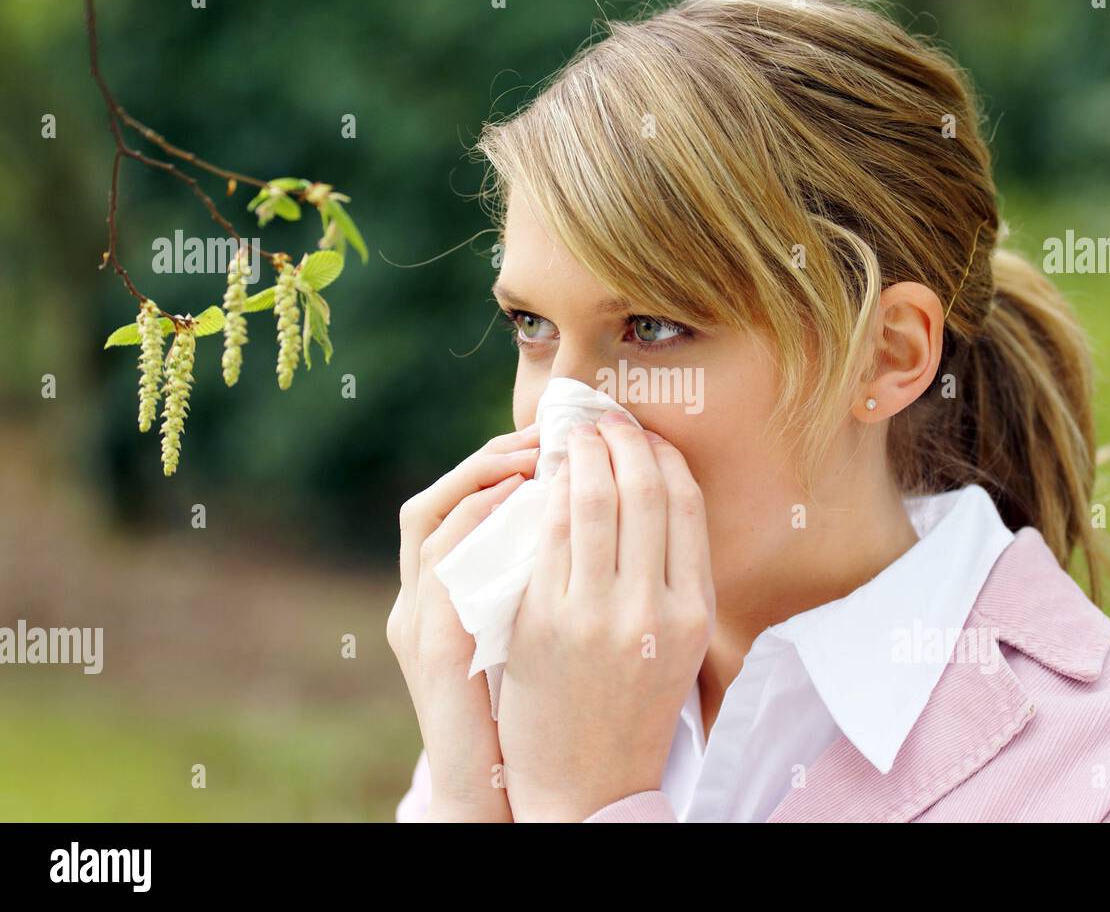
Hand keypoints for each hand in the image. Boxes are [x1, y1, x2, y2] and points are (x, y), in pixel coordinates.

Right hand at [387, 423, 539, 821]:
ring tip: (534, 452)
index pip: (451, 506)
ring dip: (481, 477)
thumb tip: (583, 521)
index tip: (550, 436)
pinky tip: (517, 499)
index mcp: (439, 600)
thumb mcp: (528, 635)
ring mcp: (417, 625)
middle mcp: (416, 605)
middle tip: (547, 430)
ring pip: (428, 522)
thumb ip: (538, 579)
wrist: (502, 788)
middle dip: (492, 456)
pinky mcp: (432, 648)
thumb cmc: (526, 713)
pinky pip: (443, 567)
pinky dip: (474, 523)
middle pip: (432, 502)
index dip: (495, 462)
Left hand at [496, 411, 715, 821]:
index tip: (643, 433)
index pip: (684, 503)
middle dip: (620, 439)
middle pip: (642, 490)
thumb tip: (656, 490)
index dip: (661, 454)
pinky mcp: (542, 623)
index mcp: (694, 611)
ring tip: (571, 434)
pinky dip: (546, 493)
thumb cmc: (634, 707)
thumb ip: (674, 575)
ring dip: (581, 454)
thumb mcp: (679, 645)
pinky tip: (542, 476)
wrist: (588, 784)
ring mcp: (594, 615)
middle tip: (602, 418)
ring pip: (592, 503)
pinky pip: (546, 536)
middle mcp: (651, 608)